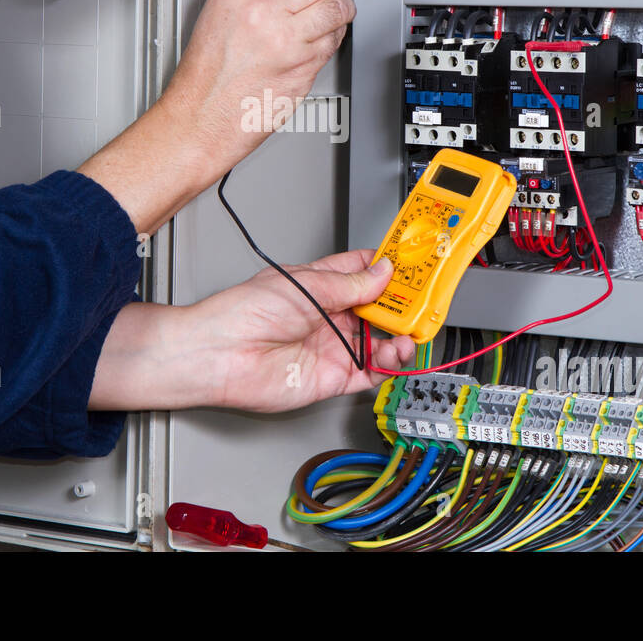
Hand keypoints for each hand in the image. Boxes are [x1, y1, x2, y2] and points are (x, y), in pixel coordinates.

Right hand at [77, 0, 354, 234]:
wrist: (200, 118)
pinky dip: (337, 36)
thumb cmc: (206, 74)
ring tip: (340, 10)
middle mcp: (262, 9)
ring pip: (336, 9)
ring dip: (345, 8)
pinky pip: (333, 42)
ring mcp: (285, 39)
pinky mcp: (301, 67)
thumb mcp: (219, 12)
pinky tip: (326, 37)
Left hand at [185, 249, 415, 412]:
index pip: (362, 271)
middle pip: (377, 308)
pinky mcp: (332, 376)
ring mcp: (331, 345)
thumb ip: (351, 284)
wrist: (221, 355)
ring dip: (399, 336)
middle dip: (401, 304)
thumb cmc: (244, 313)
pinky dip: (388, 365)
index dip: (388, 268)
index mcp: (320, 285)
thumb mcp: (306, 285)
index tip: (414, 265)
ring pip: (379, 341)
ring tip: (408, 332)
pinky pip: (370, 372)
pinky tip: (396, 354)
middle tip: (422, 302)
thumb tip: (383, 272)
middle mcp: (328, 315)